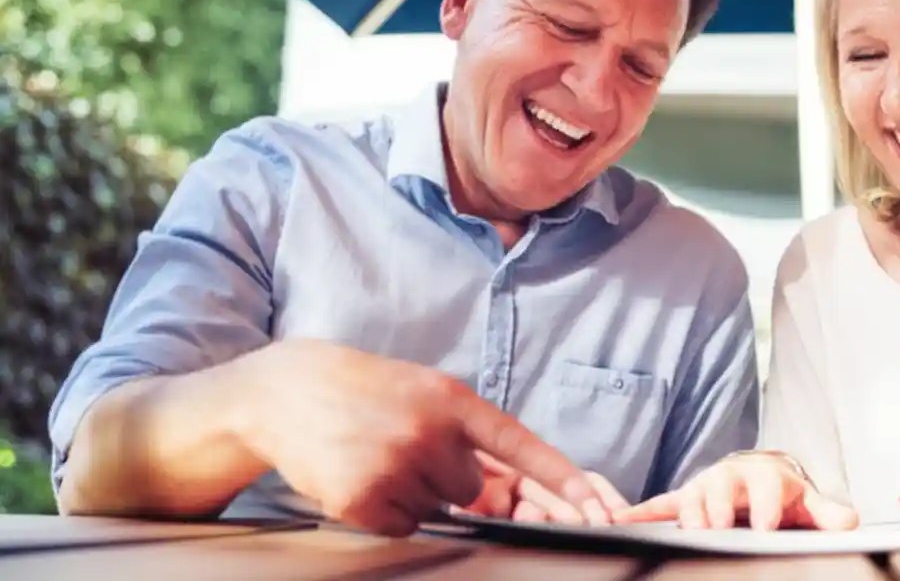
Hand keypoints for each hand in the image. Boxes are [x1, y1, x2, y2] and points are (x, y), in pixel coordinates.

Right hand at [237, 338, 607, 534]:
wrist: (289, 392)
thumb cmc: (367, 390)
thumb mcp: (424, 390)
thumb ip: (463, 429)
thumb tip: (499, 481)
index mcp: (452, 400)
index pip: (521, 445)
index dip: (562, 479)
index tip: (595, 507)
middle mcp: (429, 433)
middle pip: (470, 487)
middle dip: (443, 476)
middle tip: (402, 444)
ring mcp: (396, 466)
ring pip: (436, 508)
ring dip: (413, 492)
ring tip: (377, 455)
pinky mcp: (363, 499)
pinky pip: (401, 525)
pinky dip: (385, 511)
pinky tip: (360, 475)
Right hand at [613, 452, 857, 530]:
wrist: (757, 479)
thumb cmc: (782, 497)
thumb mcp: (807, 504)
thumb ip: (826, 513)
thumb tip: (847, 521)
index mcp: (766, 476)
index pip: (768, 485)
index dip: (767, 504)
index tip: (766, 526)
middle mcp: (732, 477)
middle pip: (723, 486)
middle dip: (721, 506)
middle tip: (720, 527)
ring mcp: (705, 487)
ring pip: (692, 496)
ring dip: (688, 512)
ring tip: (687, 529)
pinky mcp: (685, 499)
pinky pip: (662, 505)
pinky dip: (643, 512)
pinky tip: (624, 519)